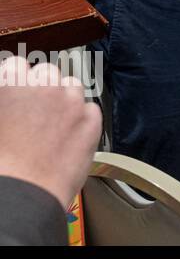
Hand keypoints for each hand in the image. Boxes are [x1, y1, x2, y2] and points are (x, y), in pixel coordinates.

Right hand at [0, 57, 101, 207]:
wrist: (22, 194)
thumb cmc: (2, 165)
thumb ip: (6, 100)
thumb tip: (10, 101)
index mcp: (11, 85)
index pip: (17, 64)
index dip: (17, 78)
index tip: (19, 89)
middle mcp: (43, 87)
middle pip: (47, 72)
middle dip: (42, 87)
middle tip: (36, 110)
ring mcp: (71, 101)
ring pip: (72, 86)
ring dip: (64, 99)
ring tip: (53, 124)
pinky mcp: (92, 120)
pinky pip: (90, 108)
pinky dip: (82, 118)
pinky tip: (69, 135)